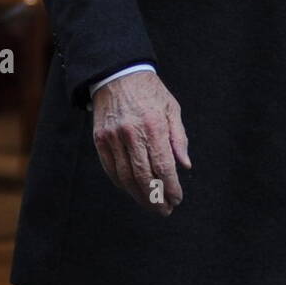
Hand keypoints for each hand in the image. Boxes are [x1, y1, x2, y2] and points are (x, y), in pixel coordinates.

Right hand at [91, 69, 190, 216]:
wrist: (118, 74)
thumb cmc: (150, 92)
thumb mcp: (171, 108)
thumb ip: (179, 138)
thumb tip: (185, 166)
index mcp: (153, 125)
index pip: (163, 166)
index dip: (171, 187)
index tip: (177, 199)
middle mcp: (132, 133)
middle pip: (143, 176)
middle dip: (155, 198)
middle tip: (165, 210)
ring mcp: (113, 138)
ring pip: (126, 177)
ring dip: (139, 196)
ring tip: (150, 205)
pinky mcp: (100, 139)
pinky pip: (111, 169)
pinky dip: (122, 184)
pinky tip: (132, 191)